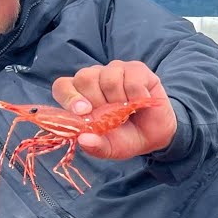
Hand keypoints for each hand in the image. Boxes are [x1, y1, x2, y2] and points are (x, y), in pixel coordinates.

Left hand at [52, 60, 176, 158]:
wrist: (154, 136)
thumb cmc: (125, 138)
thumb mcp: (109, 148)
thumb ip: (95, 146)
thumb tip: (83, 140)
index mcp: (79, 96)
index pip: (62, 86)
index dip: (70, 97)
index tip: (83, 112)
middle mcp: (94, 78)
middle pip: (85, 78)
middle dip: (99, 102)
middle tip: (112, 116)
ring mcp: (114, 70)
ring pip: (109, 78)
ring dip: (121, 101)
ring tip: (128, 110)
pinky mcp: (136, 69)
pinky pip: (132, 79)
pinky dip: (138, 96)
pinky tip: (140, 102)